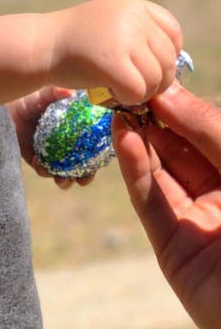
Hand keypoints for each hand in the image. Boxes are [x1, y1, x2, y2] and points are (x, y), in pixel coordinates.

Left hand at [8, 88, 94, 188]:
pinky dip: (42, 169)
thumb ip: (57, 92)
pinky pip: (42, 169)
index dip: (99, 159)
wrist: (10, 107)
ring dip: (64, 180)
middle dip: (84, 178)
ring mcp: (52, 156)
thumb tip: (71, 92)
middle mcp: (67, 147)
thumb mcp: (45, 94)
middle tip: (82, 179)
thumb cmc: (32, 98)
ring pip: (62, 174)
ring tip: (61, 179)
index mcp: (76, 133)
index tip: (100, 164)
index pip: (94, 150)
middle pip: (82, 168)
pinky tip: (37, 161)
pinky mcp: (36, 160)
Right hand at [48, 0, 182, 105]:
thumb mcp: (111, 24)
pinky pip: (139, 91)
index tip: (147, 66)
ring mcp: (123, 37)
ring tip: (120, 89)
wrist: (39, 45)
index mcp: (134, 5)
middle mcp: (132, 16)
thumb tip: (171, 67)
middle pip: (168, 58)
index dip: (166, 55)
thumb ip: (139, 34)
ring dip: (142, 92)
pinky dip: (128, 99)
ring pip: (156, 78)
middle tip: (134, 86)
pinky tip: (112, 93)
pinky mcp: (113, 61)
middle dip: (156, 80)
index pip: (173, 33)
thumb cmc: (74, 42)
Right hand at [113, 83, 220, 328]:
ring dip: (137, 139)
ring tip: (118, 109)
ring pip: (160, 172)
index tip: (153, 79)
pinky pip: (151, 201)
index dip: (180, 107)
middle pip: (178, 148)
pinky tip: (124, 139)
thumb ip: (209, 129)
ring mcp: (195, 221)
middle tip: (125, 90)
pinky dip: (134, 169)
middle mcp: (220, 194)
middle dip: (153, 119)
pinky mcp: (173, 248)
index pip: (205, 132)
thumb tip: (168, 94)